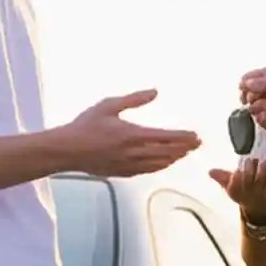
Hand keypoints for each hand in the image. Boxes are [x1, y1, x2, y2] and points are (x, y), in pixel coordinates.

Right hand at [60, 89, 200, 176]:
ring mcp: (128, 165)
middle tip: (197, 144)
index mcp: (132, 135)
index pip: (165, 137)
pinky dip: (159, 166)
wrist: (67, 150)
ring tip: (184, 153)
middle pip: (167, 152)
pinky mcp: (122, 173)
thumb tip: (155, 92)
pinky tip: (164, 163)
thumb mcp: (109, 105)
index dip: (183, 137)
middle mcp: (134, 153)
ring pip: (158, 164)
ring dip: (174, 158)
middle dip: (184, 148)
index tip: (195, 135)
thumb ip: (134, 99)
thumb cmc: (85, 126)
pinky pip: (147, 171)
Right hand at [209, 157, 265, 219]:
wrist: (260, 210)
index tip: (237, 171)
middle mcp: (248, 194)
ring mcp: (261, 193)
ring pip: (261, 180)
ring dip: (261, 169)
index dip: (236, 178)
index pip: (234, 186)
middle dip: (248, 169)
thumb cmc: (244, 195)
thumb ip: (222, 178)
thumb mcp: (231, 188)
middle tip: (249, 161)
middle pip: (248, 181)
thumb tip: (210, 171)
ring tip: (261, 162)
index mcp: (236, 193)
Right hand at [239, 67, 265, 136]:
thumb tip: (245, 84)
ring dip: (256, 109)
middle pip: (247, 96)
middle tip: (256, 99)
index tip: (245, 89)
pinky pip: (263, 123)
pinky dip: (265, 120)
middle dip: (249, 98)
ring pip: (252, 111)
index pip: (247, 81)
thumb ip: (265, 81)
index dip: (244, 85)